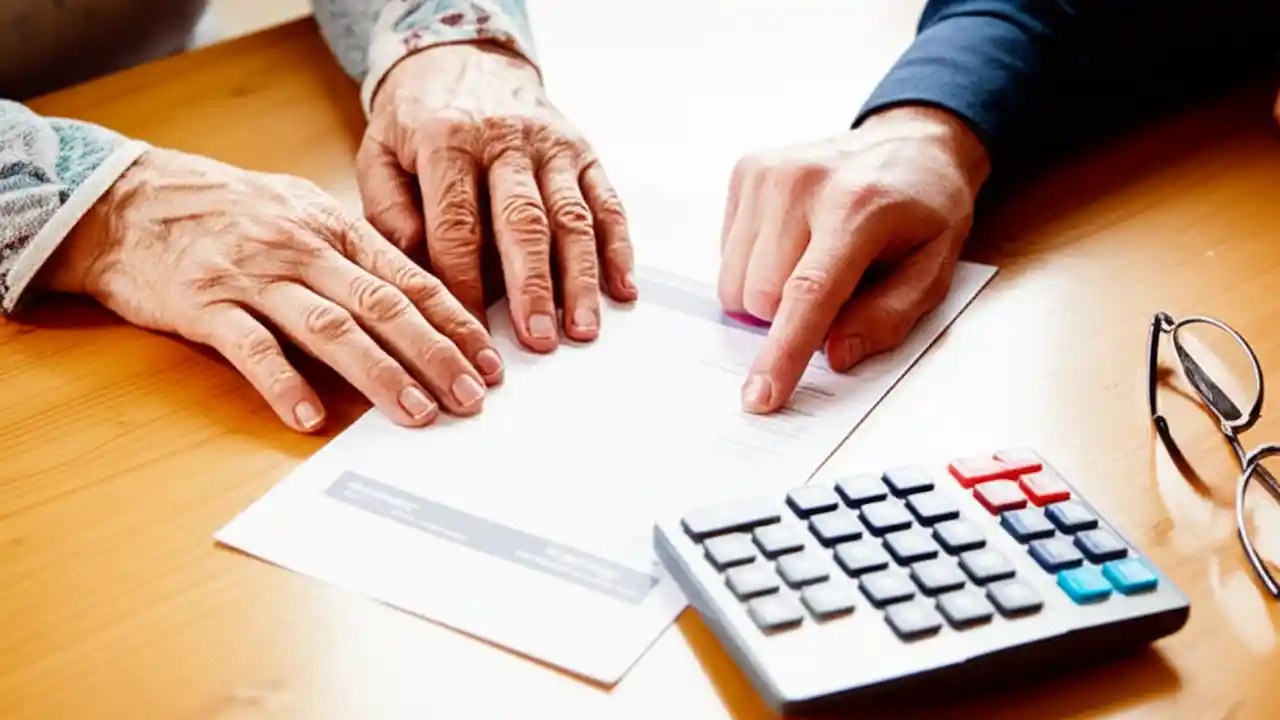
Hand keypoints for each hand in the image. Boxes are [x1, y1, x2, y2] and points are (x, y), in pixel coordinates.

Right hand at [39, 148, 502, 431]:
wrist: (127, 198)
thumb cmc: (226, 212)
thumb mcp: (302, 214)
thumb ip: (355, 256)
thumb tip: (420, 300)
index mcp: (334, 229)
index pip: (411, 280)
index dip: (456, 323)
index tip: (490, 363)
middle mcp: (302, 249)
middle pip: (382, 305)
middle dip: (434, 354)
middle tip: (470, 398)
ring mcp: (254, 275)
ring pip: (329, 326)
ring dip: (379, 373)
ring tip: (416, 413)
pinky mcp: (203, 304)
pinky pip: (250, 347)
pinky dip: (284, 383)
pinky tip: (311, 418)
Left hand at [358, 43, 636, 351]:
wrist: (463, 56)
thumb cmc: (418, 118)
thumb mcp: (378, 153)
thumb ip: (388, 211)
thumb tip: (415, 266)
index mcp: (447, 140)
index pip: (457, 225)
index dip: (464, 285)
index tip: (469, 333)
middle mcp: (504, 140)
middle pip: (522, 222)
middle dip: (532, 287)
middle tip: (536, 340)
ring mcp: (550, 145)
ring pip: (571, 217)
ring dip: (580, 278)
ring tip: (581, 328)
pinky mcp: (582, 151)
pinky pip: (606, 202)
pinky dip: (618, 248)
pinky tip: (622, 289)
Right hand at [719, 106, 990, 412]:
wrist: (911, 141)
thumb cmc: (924, 210)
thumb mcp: (933, 270)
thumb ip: (888, 318)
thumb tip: (833, 355)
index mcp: (858, 207)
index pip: (807, 294)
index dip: (782, 353)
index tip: (761, 397)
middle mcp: (803, 184)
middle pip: (762, 297)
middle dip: (791, 319)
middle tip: (836, 293)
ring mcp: (768, 173)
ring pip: (735, 283)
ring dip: (770, 296)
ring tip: (813, 263)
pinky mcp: (746, 171)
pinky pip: (728, 256)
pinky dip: (757, 267)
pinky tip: (794, 242)